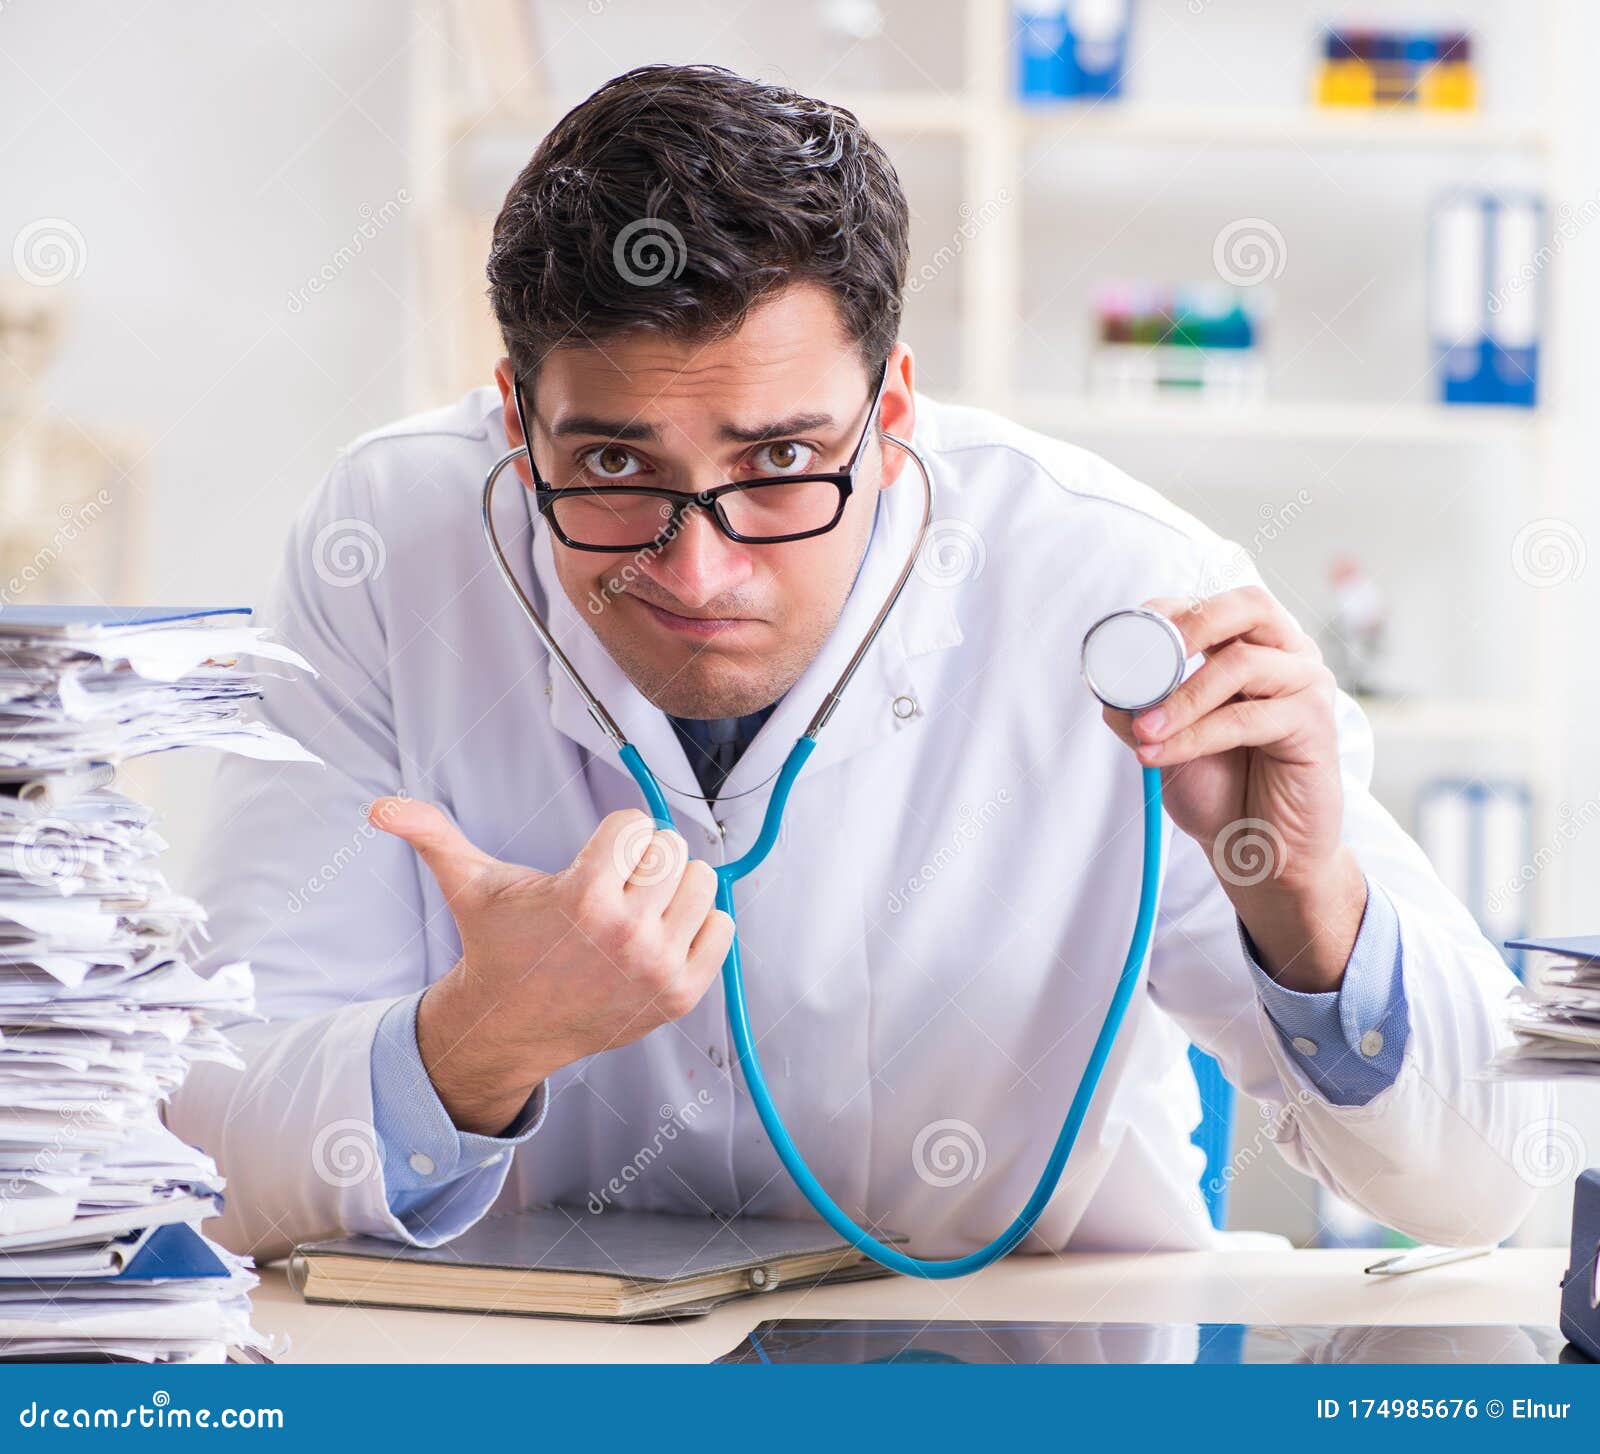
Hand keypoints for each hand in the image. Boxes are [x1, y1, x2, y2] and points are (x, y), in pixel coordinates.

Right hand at [372, 800, 734, 1134]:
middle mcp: (627, 933)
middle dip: (641, 863)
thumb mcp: (468, 885)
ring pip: (703, 882)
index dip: (612, 839)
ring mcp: (659, 967)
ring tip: (634, 912)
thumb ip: (430, 835)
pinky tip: (657, 936)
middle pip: (671, 850)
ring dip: (673, 890)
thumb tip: (378, 807)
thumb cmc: (501, 943)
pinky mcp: (683, 993)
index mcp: (583, 896)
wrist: (514, 1025)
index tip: (589, 866)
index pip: (636, 824)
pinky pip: (722, 926)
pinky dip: (698, 925)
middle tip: (610, 893)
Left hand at [1098, 585, 1366, 991]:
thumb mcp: (1161, 738)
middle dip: (1188, 626)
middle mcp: (1287, 654)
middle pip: (1247, 605)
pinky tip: (1160, 754)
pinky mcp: (1316, 723)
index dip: (1166, 612)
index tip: (1122, 642)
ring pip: (1240, 664)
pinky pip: (1248, 717)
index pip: (1211, 604)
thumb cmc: (1216, 786)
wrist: (1256, 852)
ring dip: (1180, 698)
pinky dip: (1195, 735)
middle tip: (1142, 662)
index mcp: (1252, 646)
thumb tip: (1107, 680)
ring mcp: (1307, 685)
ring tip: (1143, 733)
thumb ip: (1137, 704)